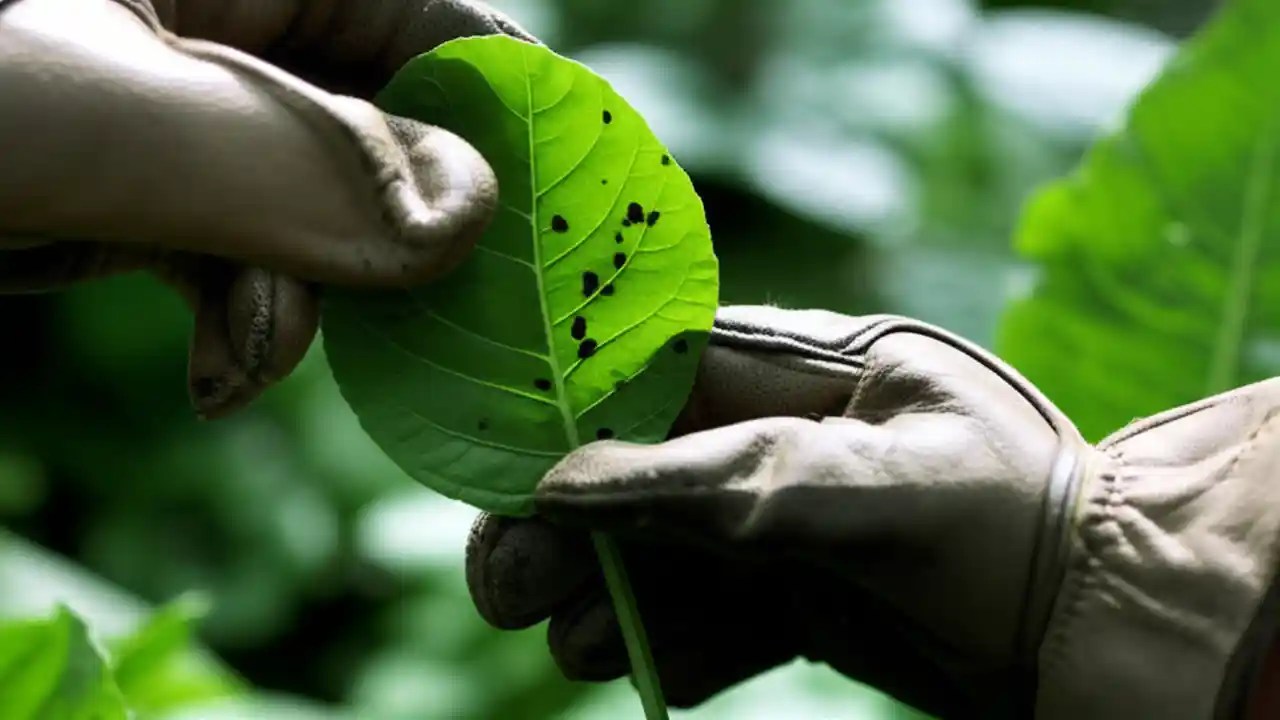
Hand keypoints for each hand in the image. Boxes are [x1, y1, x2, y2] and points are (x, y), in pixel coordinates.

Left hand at [0, 0, 531, 416]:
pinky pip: (254, 270)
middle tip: (451, 318)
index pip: (428, 19)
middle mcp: (235, 47)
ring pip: (327, 223)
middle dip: (402, 238)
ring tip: (256, 351)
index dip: (511, 106)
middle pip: (390, 133)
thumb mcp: (113, 126)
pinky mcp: (165, 207)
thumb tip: (448, 236)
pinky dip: (249, 330)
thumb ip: (295, 175)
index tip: (575, 204)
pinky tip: (218, 378)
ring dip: (309, 303)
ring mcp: (204, 133)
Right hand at [466, 305, 1279, 717]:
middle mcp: (794, 436)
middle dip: (567, 520)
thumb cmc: (1014, 528)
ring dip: (606, 591)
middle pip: (644, 464)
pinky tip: (636, 665)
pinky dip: (670, 641)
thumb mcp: (874, 487)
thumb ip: (724, 484)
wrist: (1110, 630)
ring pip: (665, 547)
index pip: (664, 364)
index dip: (574, 403)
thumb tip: (563, 484)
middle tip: (506, 582)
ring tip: (568, 639)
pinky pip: (713, 610)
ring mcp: (795, 518)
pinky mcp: (804, 591)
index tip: (505, 459)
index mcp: (817, 369)